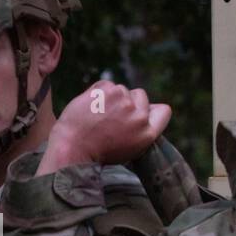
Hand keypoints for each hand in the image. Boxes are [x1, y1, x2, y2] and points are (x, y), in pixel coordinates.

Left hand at [40, 80, 171, 173]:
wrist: (72, 148)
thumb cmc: (97, 151)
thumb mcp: (129, 148)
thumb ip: (142, 127)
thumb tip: (152, 106)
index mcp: (148, 133)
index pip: (163, 111)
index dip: (150, 109)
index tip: (136, 113)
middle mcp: (139, 116)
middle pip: (140, 95)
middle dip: (127, 102)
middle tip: (109, 119)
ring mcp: (124, 101)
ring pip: (121, 89)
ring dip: (110, 98)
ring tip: (96, 116)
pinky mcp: (108, 90)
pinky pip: (106, 84)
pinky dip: (98, 92)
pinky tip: (90, 107)